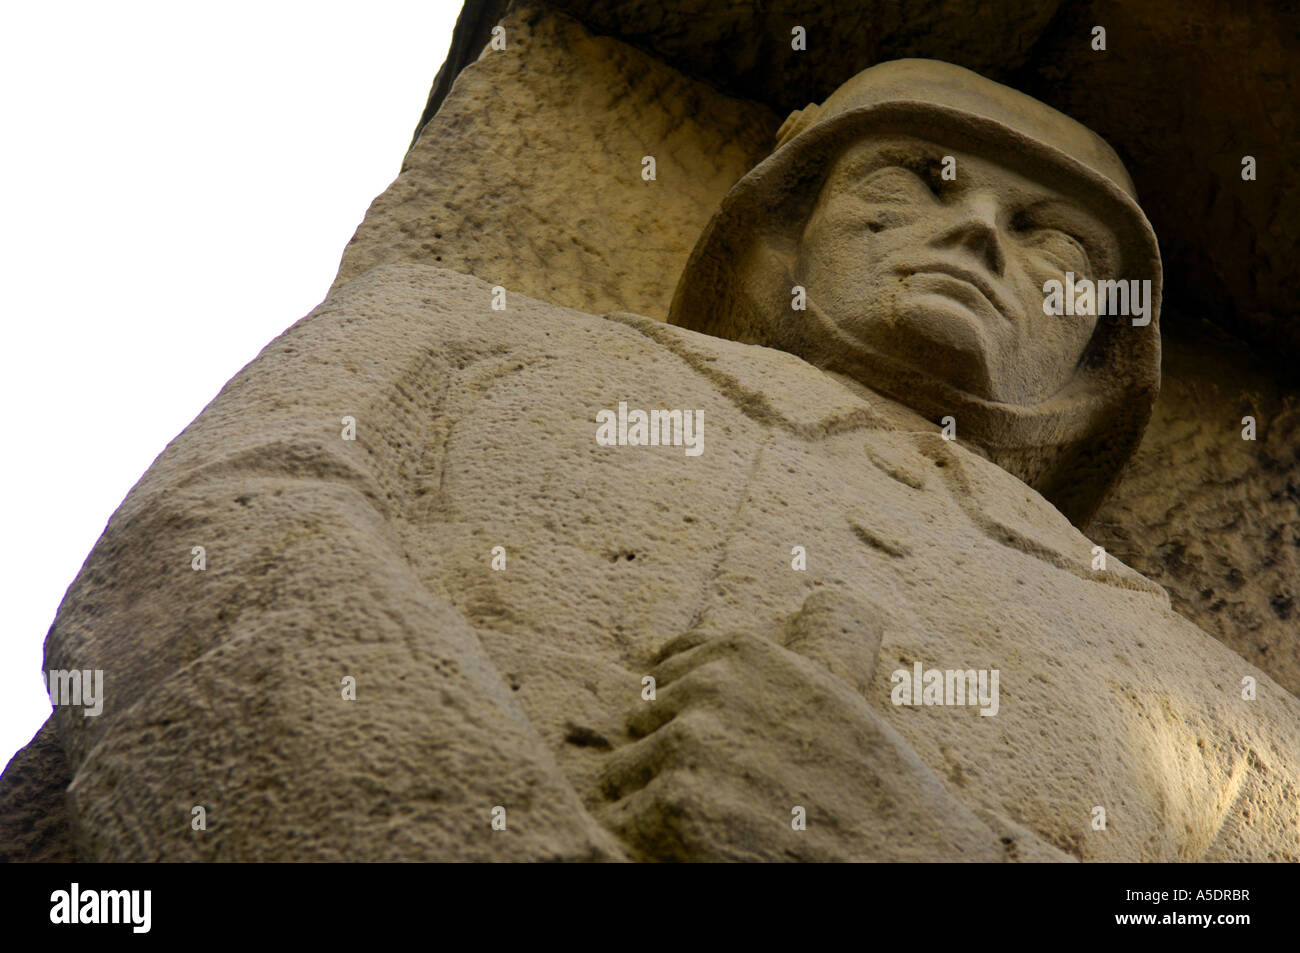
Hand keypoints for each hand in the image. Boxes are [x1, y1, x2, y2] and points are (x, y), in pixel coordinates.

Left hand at [596, 630, 1001, 860]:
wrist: (903, 856)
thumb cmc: (871, 790)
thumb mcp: (823, 700)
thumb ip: (754, 674)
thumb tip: (667, 654)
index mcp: (744, 652)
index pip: (667, 660)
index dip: (677, 707)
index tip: (697, 738)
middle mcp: (710, 685)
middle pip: (641, 720)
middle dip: (664, 757)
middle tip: (725, 794)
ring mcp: (690, 741)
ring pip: (623, 771)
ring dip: (654, 799)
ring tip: (719, 820)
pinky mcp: (675, 801)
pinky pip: (625, 819)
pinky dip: (652, 839)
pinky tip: (704, 845)